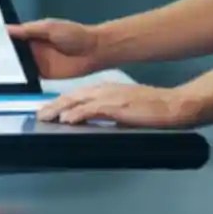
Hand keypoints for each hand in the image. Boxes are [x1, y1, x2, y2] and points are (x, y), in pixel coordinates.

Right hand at [6, 18, 101, 78]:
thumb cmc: (75, 34)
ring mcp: (37, 62)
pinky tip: (11, 82)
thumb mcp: (50, 28)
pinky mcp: (43, 75)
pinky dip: (21, 80)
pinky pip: (28, 78)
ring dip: (9, 70)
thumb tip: (8, 28)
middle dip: (0, 57)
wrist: (94, 51)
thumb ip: (28, 30)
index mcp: (32, 34)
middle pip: (12, 53)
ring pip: (18, 67)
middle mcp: (32, 48)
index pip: (11, 38)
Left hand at [36, 82, 201, 128]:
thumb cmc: (154, 109)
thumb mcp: (127, 109)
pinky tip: (67, 119)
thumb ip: (110, 113)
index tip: (49, 109)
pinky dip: (77, 114)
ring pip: (77, 101)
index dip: (61, 102)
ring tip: (45, 117)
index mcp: (108, 89)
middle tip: (39, 114)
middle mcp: (105, 89)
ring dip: (59, 109)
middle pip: (72, 97)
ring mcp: (110, 97)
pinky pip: (91, 110)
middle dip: (54, 105)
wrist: (173, 106)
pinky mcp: (117, 106)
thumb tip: (96, 124)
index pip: (78, 95)